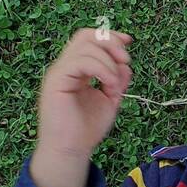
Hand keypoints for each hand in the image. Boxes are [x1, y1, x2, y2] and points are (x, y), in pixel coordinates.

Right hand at [37, 27, 132, 159]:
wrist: (71, 151)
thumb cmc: (86, 129)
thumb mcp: (110, 100)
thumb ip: (117, 81)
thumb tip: (125, 65)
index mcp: (77, 70)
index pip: (90, 40)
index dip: (111, 37)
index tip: (129, 43)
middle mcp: (66, 67)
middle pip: (86, 36)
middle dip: (111, 42)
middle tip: (125, 60)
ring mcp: (59, 72)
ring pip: (85, 46)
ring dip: (109, 60)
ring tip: (116, 84)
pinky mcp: (56, 80)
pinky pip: (80, 61)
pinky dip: (101, 68)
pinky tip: (109, 84)